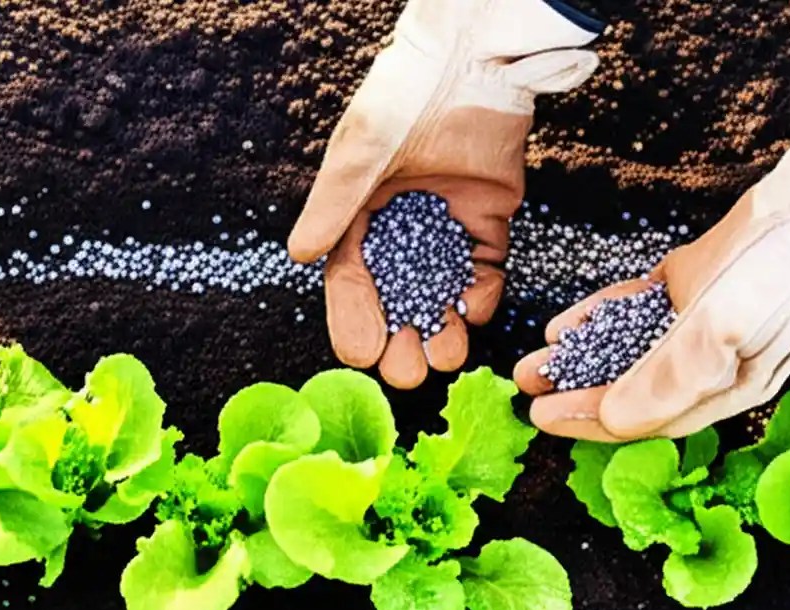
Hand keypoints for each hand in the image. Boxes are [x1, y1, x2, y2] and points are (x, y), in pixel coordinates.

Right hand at [287, 0, 603, 388]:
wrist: (476, 57)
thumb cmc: (405, 92)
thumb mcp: (362, 148)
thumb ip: (334, 203)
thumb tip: (300, 255)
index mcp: (358, 215)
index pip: (351, 280)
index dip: (354, 319)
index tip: (361, 355)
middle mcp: (400, 229)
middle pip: (397, 298)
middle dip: (401, 338)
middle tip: (406, 373)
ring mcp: (445, 228)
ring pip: (441, 293)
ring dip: (442, 327)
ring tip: (443, 355)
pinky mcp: (488, 221)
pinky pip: (483, 269)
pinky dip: (481, 293)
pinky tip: (476, 309)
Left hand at [515, 107, 789, 440]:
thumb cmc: (782, 269)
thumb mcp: (722, 329)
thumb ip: (668, 377)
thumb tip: (614, 419)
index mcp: (727, 387)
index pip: (648, 419)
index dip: (591, 422)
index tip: (543, 416)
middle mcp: (711, 362)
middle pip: (631, 388)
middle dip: (576, 391)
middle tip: (527, 387)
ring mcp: (699, 321)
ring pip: (626, 349)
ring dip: (579, 357)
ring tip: (535, 361)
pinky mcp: (690, 285)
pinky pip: (634, 309)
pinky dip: (598, 319)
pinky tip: (563, 327)